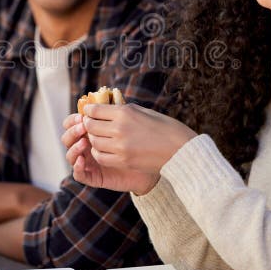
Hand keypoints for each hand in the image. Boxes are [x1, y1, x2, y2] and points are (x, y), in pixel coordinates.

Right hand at [62, 113, 158, 194]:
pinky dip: (77, 168)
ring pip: (70, 155)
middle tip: (82, 127)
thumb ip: (114, 113)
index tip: (83, 114)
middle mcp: (87, 146)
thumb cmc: (143, 140)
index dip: (74, 120)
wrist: (157, 162)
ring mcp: (89, 162)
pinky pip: (79, 174)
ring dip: (74, 147)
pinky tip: (82, 161)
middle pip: (68, 138)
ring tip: (83, 142)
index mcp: (92, 132)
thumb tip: (103, 93)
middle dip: (73, 131)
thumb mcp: (128, 123)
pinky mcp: (94, 177)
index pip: (73, 124)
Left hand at [81, 103, 196, 174]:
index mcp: (125, 113)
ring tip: (99, 136)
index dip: (89, 111)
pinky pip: (101, 157)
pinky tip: (104, 149)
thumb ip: (124, 110)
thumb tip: (107, 108)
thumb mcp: (144, 112)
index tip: (89, 112)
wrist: (181, 150)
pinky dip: (99, 152)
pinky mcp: (124, 161)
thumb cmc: (166, 128)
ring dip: (94, 138)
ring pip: (94, 142)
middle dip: (88, 124)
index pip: (95, 110)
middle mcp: (119, 129)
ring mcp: (121, 147)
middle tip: (90, 124)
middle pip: (91, 126)